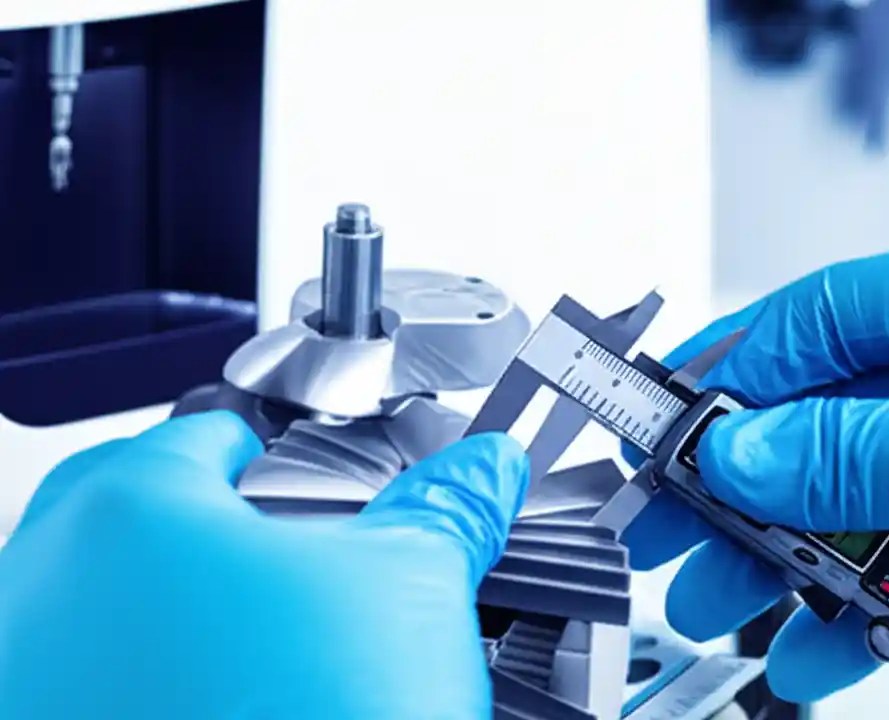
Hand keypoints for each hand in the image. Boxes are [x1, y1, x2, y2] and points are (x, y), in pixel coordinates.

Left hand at [0, 411, 528, 718]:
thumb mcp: (411, 591)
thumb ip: (446, 509)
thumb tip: (483, 468)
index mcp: (131, 512)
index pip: (206, 439)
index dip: (273, 460)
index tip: (299, 488)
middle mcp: (42, 588)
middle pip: (142, 523)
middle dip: (220, 542)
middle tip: (289, 577)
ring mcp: (29, 681)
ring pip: (106, 614)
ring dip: (180, 622)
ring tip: (266, 662)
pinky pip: (89, 688)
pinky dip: (151, 689)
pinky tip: (230, 708)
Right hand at [623, 228, 888, 717]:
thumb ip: (861, 450)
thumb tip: (750, 453)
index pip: (831, 316)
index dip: (742, 369)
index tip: (673, 423)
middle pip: (832, 415)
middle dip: (750, 480)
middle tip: (680, 526)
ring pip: (859, 496)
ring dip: (791, 552)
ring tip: (730, 598)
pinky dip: (857, 600)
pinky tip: (822, 642)